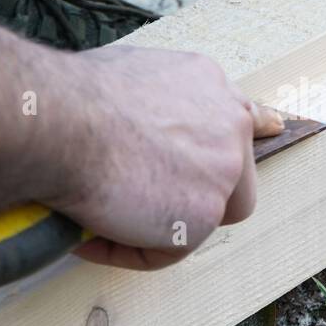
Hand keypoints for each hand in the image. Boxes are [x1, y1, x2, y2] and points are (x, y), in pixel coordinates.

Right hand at [51, 46, 281, 269]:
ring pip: (206, 216)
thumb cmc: (70, 99)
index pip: (239, 114)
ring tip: (104, 220)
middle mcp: (227, 122)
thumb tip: (128, 132)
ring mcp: (224, 167)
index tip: (265, 133)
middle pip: (235, 175)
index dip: (248, 130)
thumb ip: (150, 103)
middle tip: (148, 209)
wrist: (60, 121)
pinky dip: (128, 250)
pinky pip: (169, 249)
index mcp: (205, 83)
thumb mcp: (123, 75)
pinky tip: (91, 237)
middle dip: (197, 196)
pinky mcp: (206, 211)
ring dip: (160, 227)